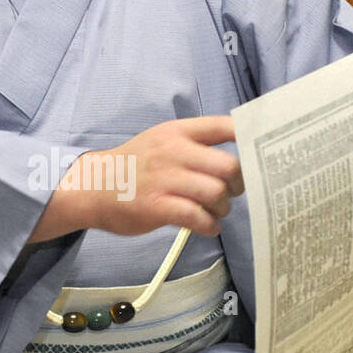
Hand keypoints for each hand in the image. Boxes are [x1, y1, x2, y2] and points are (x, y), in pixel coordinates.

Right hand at [87, 116, 244, 237]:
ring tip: (216, 212)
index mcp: (177, 132)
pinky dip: (209, 225)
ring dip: (223, 207)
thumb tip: (236, 157)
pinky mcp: (157, 206)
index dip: (249, 138)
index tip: (259, 153)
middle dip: (238, 184)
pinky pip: (196, 217)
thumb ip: (194, 143)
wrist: (93, 187)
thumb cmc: (134, 166)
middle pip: (229, 166)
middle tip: (231, 192)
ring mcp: (165, 179)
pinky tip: (207, 226)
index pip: (223, 126)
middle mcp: (173, 152)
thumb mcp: (160, 140)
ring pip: (216, 193)